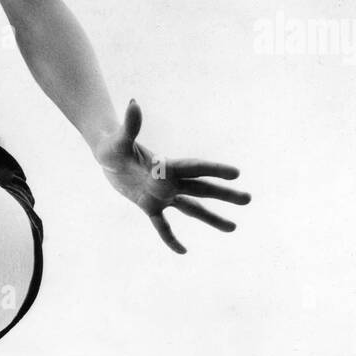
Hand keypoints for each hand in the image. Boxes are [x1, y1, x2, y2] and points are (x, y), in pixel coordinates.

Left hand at [93, 99, 250, 253]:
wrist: (107, 155)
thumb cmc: (112, 144)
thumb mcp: (119, 139)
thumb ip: (129, 125)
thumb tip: (133, 104)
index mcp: (165, 165)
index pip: (194, 168)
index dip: (214, 170)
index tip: (236, 173)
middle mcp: (169, 181)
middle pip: (202, 188)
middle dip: (224, 194)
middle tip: (248, 199)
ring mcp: (162, 195)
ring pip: (192, 208)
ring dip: (211, 218)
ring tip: (233, 227)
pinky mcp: (149, 206)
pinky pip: (162, 226)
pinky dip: (170, 238)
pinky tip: (182, 252)